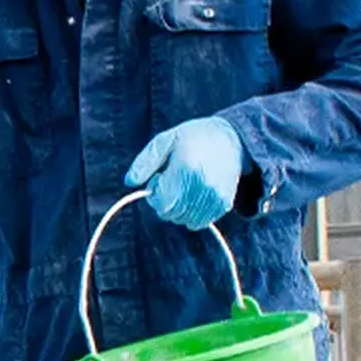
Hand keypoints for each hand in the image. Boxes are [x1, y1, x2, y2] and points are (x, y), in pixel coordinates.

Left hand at [127, 115, 244, 226]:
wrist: (231, 140)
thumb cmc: (193, 138)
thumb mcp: (165, 141)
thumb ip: (145, 162)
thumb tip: (129, 182)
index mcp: (186, 168)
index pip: (162, 202)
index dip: (155, 195)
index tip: (159, 179)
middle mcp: (203, 185)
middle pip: (172, 214)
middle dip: (165, 202)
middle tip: (172, 182)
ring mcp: (215, 196)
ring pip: (185, 221)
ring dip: (179, 209)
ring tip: (184, 186)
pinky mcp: (224, 204)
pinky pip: (200, 222)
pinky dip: (193, 213)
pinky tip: (195, 194)